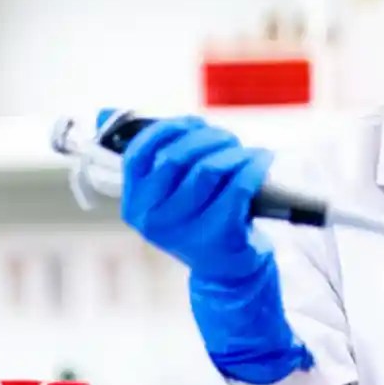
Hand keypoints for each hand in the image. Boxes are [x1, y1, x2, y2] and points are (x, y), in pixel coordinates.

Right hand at [116, 112, 271, 281]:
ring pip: (209, 169)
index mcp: (136, 205)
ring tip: (245, 151)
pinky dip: (253, 166)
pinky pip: (238, 187)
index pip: (138, 155)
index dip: (165, 129)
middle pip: (177, 158)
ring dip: (232, 150)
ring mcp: (187, 231)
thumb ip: (153, 158)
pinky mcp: (220, 236)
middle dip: (206, 137)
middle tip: (226, 137)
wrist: (225, 269)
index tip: (191, 122)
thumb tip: (122, 115)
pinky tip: (260, 160)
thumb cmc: (198, 218)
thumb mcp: (167, 195)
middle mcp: (155, 220)